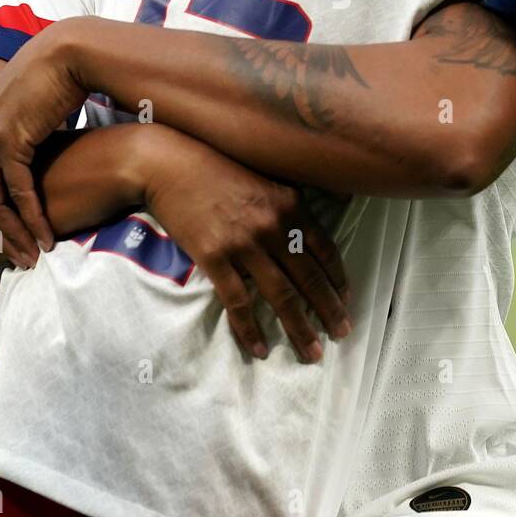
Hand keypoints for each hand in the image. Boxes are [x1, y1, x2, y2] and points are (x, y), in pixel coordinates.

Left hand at [0, 20, 91, 260]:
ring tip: (29, 256)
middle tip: (0, 262)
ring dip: (10, 233)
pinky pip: (17, 190)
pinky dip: (31, 217)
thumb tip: (23, 161)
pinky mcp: (10, 138)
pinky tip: (44, 236)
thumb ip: (17, 139)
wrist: (68, 52)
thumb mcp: (24, 115)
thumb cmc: (55, 82)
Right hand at [141, 127, 350, 362]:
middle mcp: (273, 226)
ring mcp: (244, 244)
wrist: (169, 164)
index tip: (346, 300)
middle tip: (342, 334)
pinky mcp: (214, 257)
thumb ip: (294, 196)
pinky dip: (250, 329)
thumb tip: (337, 202)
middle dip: (330, 311)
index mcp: (290, 205)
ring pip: (282, 296)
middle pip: (310, 278)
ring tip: (312, 352)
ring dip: (300, 329)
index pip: (326, 250)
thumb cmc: (217, 167)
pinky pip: (238, 302)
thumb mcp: (265, 173)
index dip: (338, 279)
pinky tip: (260, 348)